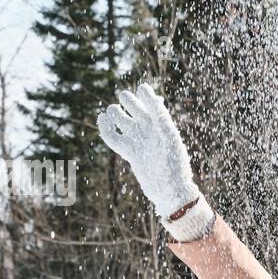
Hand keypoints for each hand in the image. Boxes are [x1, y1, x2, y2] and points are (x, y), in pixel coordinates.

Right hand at [97, 83, 200, 216]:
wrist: (170, 190)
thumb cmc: (175, 164)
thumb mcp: (169, 139)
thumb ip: (162, 119)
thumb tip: (156, 98)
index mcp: (162, 125)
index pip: (153, 104)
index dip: (146, 95)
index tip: (141, 88)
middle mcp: (151, 131)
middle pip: (135, 109)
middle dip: (128, 101)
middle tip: (123, 97)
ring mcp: (139, 141)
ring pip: (123, 121)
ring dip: (116, 113)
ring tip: (112, 110)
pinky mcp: (130, 153)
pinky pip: (115, 138)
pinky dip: (106, 128)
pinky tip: (102, 119)